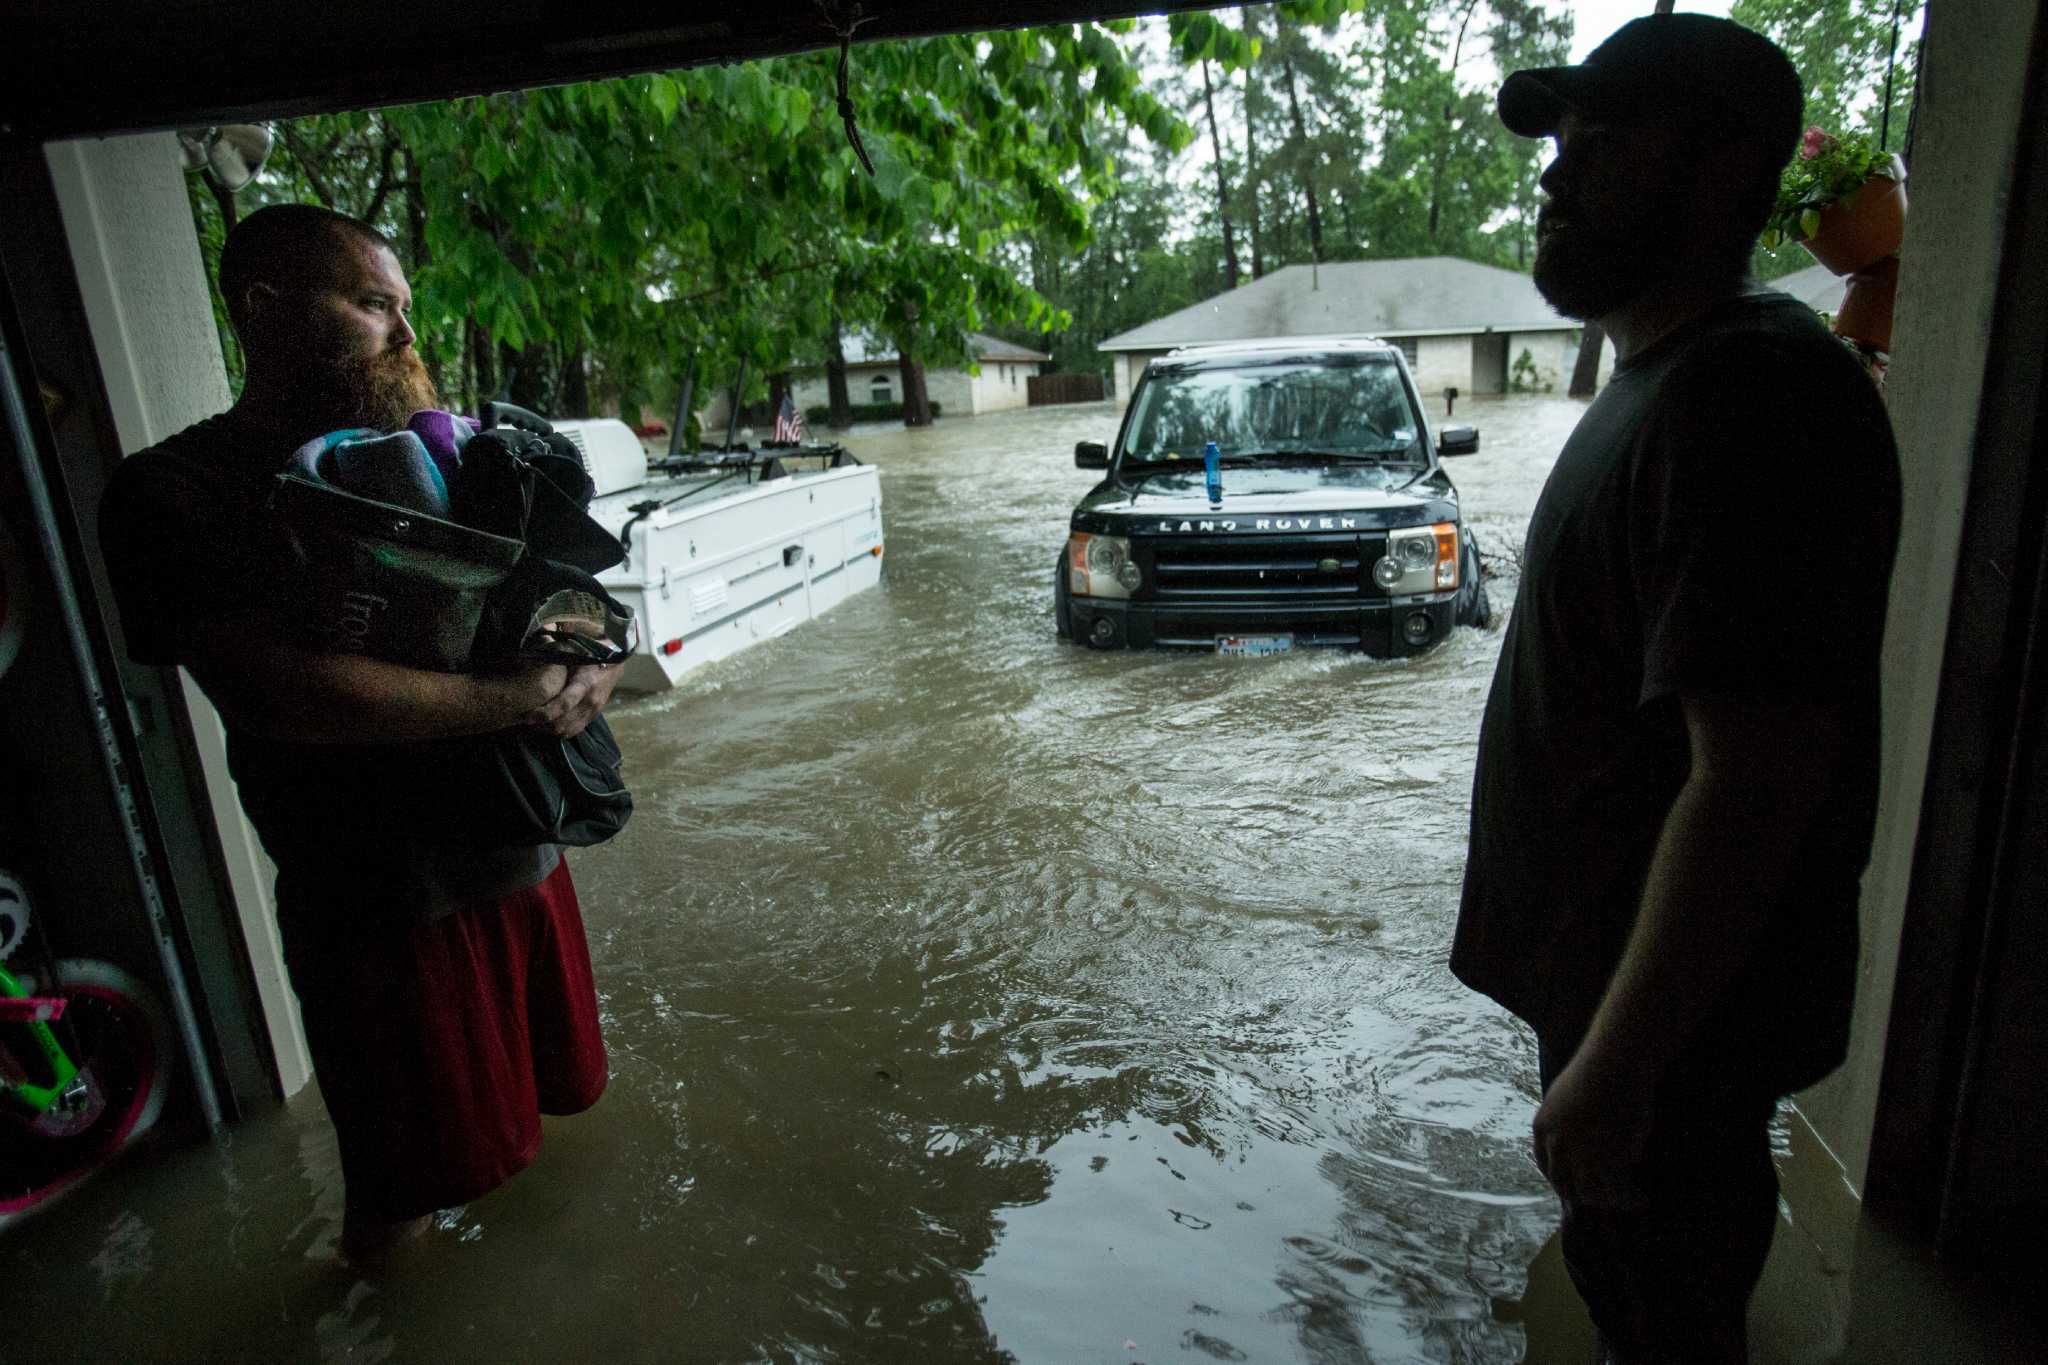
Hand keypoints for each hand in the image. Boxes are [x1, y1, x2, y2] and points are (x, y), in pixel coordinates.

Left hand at [527, 661, 624, 737]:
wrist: (614, 663)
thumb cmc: (590, 654)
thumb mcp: (574, 651)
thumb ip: (556, 654)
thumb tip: (530, 653)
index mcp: (585, 684)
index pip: (564, 705)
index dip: (545, 713)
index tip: (528, 716)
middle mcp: (591, 702)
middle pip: (563, 723)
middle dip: (542, 725)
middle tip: (526, 719)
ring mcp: (593, 711)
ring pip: (567, 731)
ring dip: (549, 730)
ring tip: (535, 722)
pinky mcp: (593, 717)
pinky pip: (574, 731)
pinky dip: (559, 731)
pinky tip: (548, 724)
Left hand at [1532, 1051, 1655, 1209]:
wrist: (1617, 1061)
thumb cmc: (1602, 1071)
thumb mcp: (1571, 1097)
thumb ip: (1573, 1123)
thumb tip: (1591, 1144)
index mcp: (1543, 1126)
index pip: (1546, 1165)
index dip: (1563, 1180)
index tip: (1579, 1188)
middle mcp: (1556, 1144)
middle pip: (1564, 1185)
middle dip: (1585, 1197)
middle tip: (1608, 1201)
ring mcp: (1580, 1154)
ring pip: (1590, 1194)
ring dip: (1611, 1202)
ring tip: (1633, 1201)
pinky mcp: (1607, 1160)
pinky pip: (1617, 1191)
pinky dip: (1630, 1199)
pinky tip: (1643, 1199)